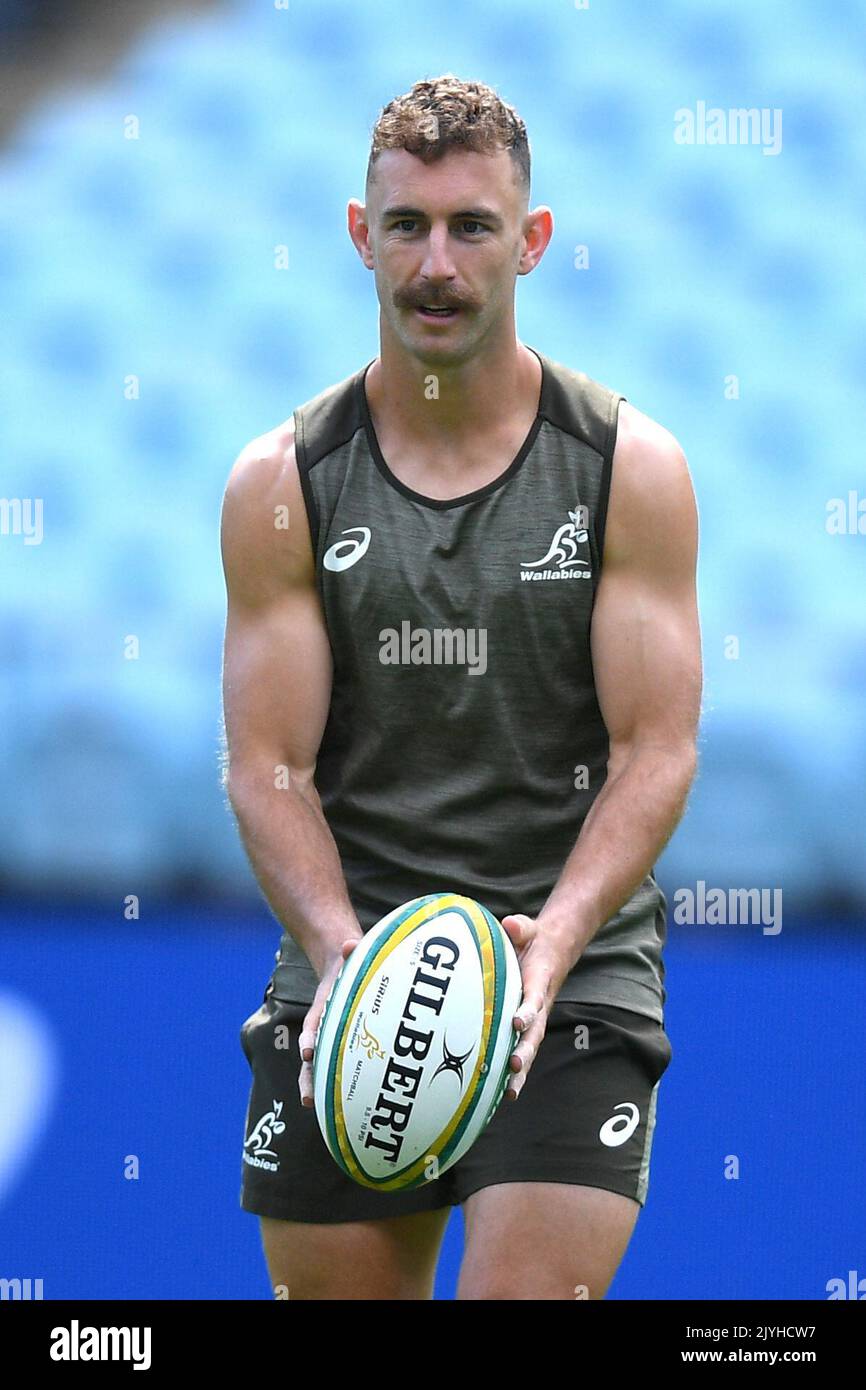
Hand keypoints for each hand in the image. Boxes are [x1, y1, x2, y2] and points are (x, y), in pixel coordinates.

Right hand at [298, 937, 361, 1107]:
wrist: (341, 964)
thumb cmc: (348, 962)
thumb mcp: (350, 954)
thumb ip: (350, 950)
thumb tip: (350, 943)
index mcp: (324, 1006)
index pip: (315, 1023)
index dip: (311, 1035)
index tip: (308, 1049)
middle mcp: (322, 1025)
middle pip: (312, 1053)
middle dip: (308, 1076)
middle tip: (306, 1099)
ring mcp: (328, 1035)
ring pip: (320, 1065)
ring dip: (316, 1085)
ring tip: (314, 1108)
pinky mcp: (339, 1042)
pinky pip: (337, 1063)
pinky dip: (336, 1081)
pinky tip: (344, 1104)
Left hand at [499, 913, 570, 1101]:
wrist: (554, 950)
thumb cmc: (534, 940)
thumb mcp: (529, 928)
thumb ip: (521, 928)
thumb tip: (511, 924)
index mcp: (539, 981)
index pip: (534, 998)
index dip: (528, 1010)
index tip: (518, 1022)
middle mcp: (539, 1005)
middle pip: (535, 1033)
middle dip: (526, 1050)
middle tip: (515, 1066)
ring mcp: (535, 1019)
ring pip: (529, 1049)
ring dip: (521, 1071)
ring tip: (509, 1094)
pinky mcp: (526, 1028)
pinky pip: (520, 1052)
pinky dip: (513, 1073)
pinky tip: (498, 1094)